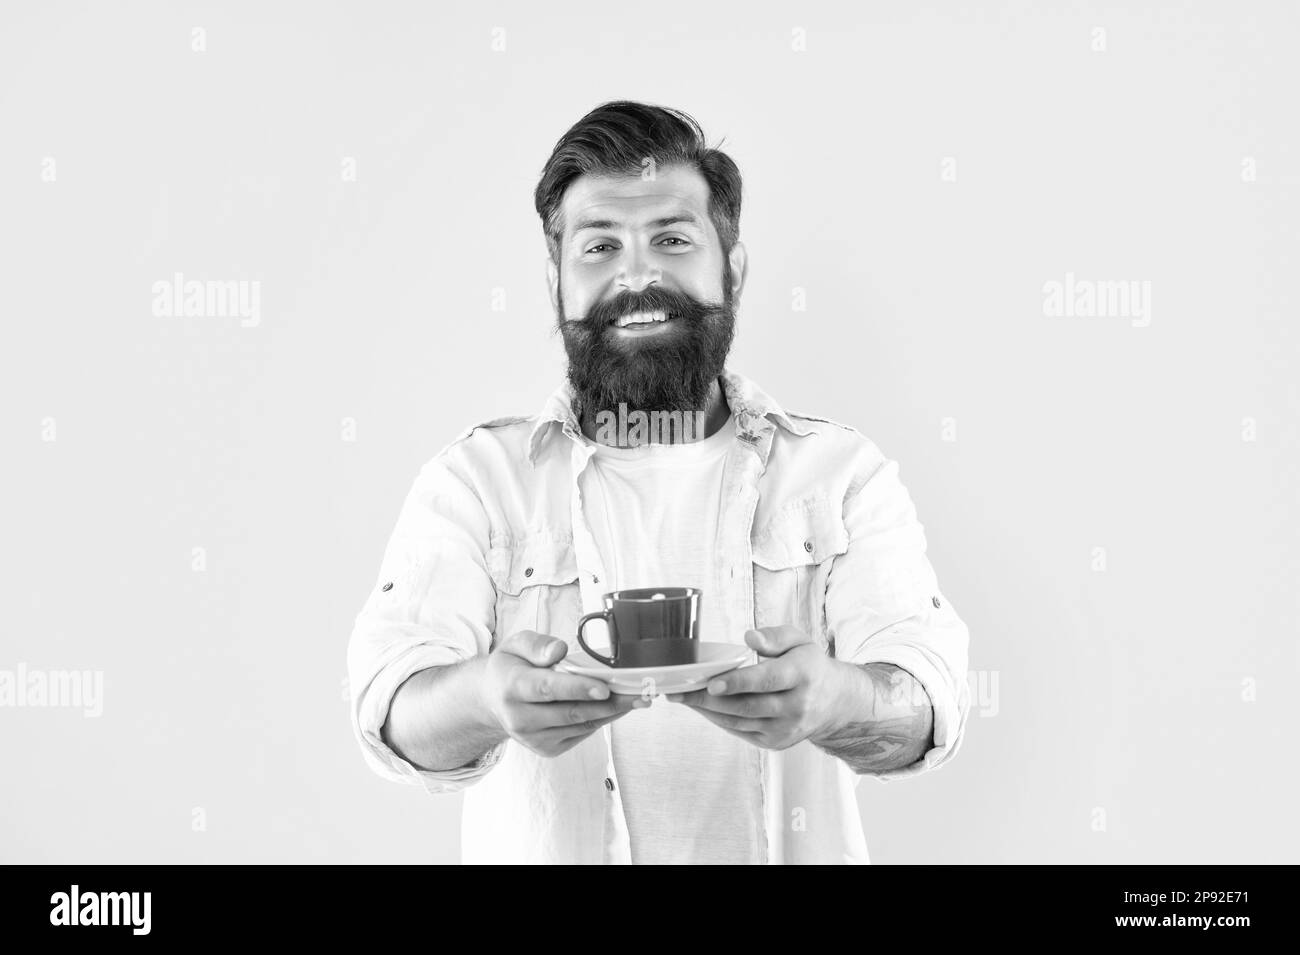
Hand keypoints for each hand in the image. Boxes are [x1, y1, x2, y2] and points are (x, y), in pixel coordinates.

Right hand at [479, 630, 646, 757]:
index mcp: (512, 687)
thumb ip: (537, 644)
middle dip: (609, 703)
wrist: (492, 701)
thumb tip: (559, 650)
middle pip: (571, 712)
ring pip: (581, 725)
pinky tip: (616, 706)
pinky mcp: (547, 749)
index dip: (578, 689)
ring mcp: (533, 738)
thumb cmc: (510, 667)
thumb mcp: (515, 644)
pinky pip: (582, 734)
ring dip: (612, 712)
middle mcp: (520, 718)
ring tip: (637, 697)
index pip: (548, 689)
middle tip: (639, 692)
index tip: (605, 687)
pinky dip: (601, 720)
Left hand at [667, 625, 854, 750]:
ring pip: (740, 721)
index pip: (767, 680)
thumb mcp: (799, 641)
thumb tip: (749, 638)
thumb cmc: (809, 665)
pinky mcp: (776, 742)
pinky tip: (701, 707)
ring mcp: (786, 729)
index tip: (712, 682)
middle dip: (708, 699)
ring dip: (707, 711)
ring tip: (682, 697)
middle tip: (679, 690)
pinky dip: (718, 720)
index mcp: (803, 675)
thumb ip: (775, 636)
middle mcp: (797, 706)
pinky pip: (741, 731)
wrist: (835, 702)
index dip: (738, 682)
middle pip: (747, 705)